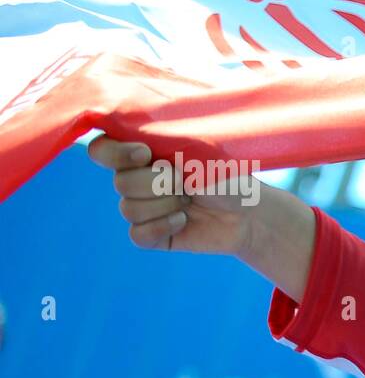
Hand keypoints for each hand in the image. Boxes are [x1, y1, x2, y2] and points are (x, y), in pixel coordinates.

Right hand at [89, 136, 257, 254]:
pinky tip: (183, 221)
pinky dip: (162, 227)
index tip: (146, 154)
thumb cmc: (228, 174)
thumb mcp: (201, 151)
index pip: (101, 149)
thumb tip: (139, 148)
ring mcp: (143, 207)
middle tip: (187, 183)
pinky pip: (137, 234)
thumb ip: (165, 143)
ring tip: (190, 201)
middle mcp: (136, 178)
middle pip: (120, 183)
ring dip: (166, 205)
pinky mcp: (152, 234)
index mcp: (142, 152)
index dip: (115, 154)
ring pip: (129, 209)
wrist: (250, 211)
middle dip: (159, 184)